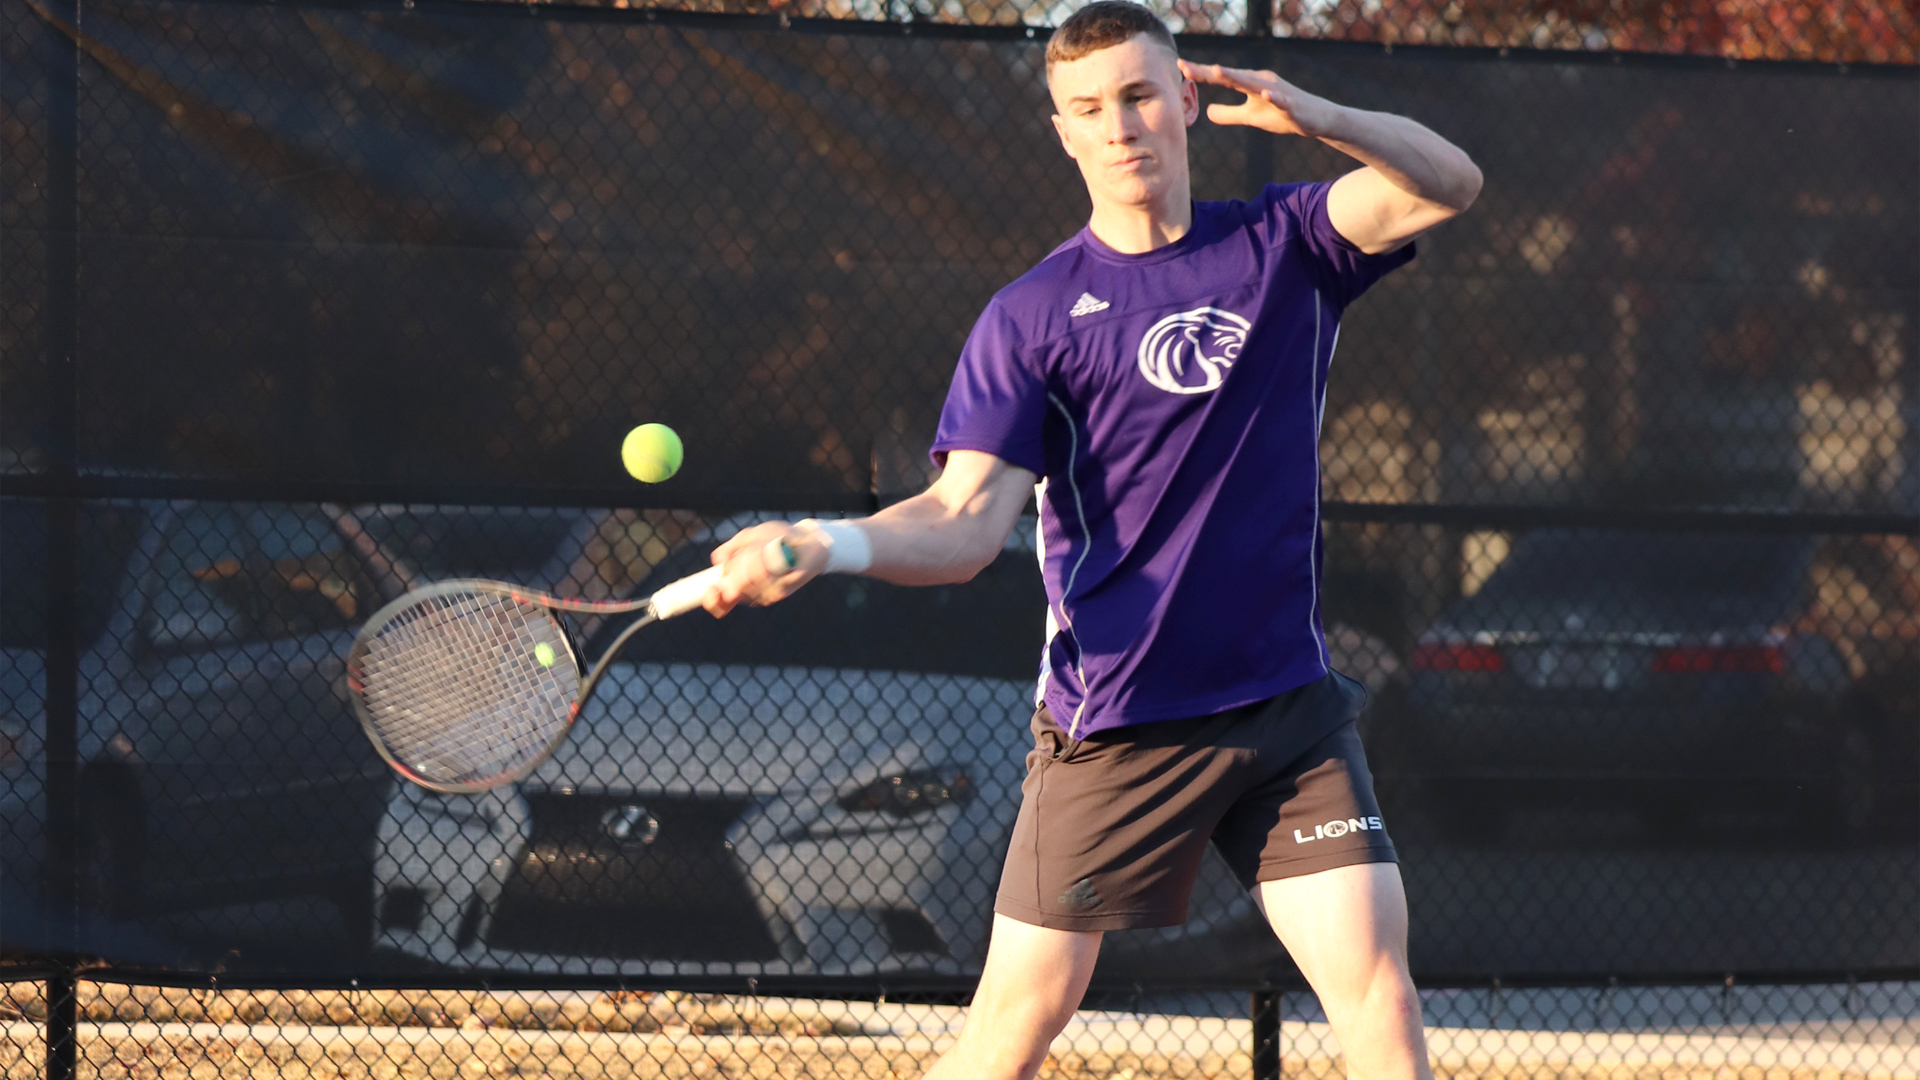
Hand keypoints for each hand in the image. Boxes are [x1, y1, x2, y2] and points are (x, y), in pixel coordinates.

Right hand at [703, 521, 823, 616]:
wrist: (807, 539)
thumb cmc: (778, 537)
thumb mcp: (750, 536)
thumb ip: (731, 548)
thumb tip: (717, 561)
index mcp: (739, 582)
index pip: (720, 603)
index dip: (712, 601)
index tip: (712, 589)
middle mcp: (751, 592)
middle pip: (733, 590)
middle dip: (737, 567)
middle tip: (749, 550)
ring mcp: (766, 594)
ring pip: (748, 582)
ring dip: (752, 560)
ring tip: (765, 547)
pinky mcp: (781, 592)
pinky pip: (765, 579)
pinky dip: (765, 562)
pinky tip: (773, 552)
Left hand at [1177, 60, 1336, 137]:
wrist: (1316, 119)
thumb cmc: (1282, 115)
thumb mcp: (1251, 116)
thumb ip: (1229, 114)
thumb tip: (1207, 113)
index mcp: (1250, 83)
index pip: (1221, 78)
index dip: (1201, 73)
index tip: (1180, 67)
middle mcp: (1261, 82)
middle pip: (1232, 76)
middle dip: (1210, 72)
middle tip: (1187, 67)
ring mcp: (1277, 92)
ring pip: (1253, 84)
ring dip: (1236, 77)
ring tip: (1218, 71)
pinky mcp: (1291, 105)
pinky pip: (1281, 101)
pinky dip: (1274, 97)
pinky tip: (1265, 94)